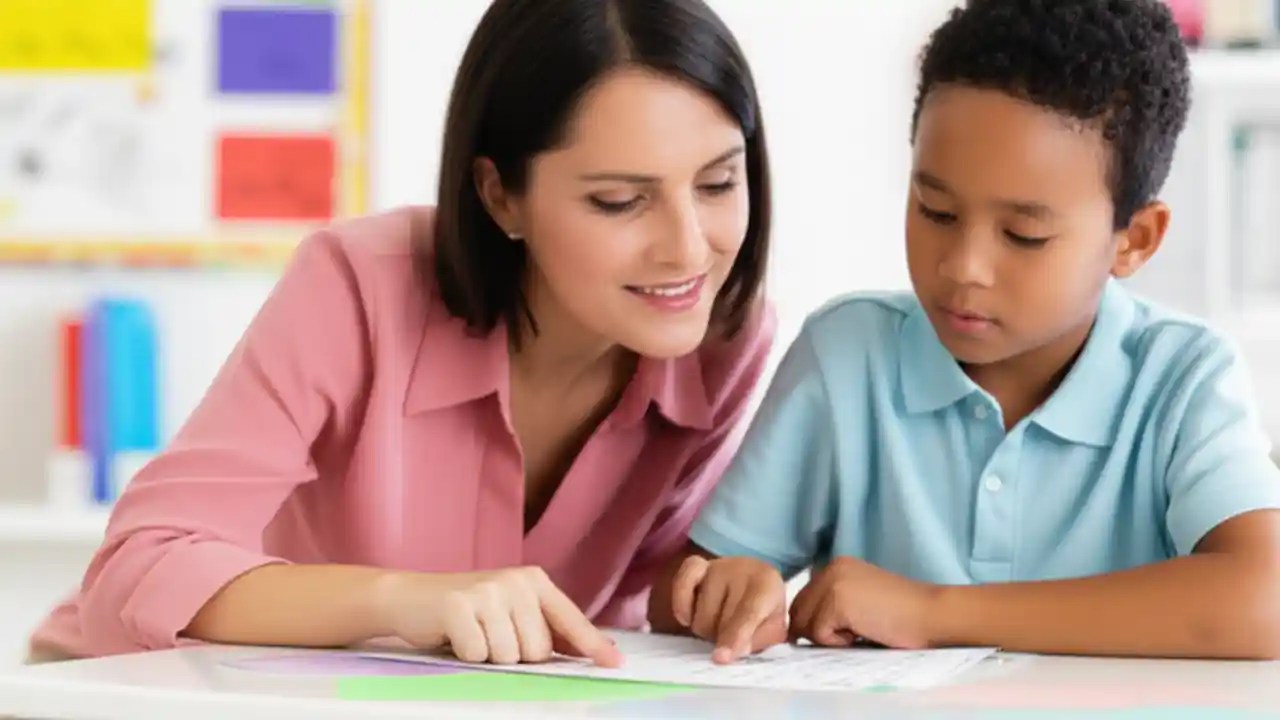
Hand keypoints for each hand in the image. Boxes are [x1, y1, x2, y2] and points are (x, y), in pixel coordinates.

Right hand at [375, 566, 623, 666]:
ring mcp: (487, 591)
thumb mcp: (510, 613)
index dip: (592, 645)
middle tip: (489, 636)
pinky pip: (478, 655)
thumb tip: (591, 653)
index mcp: (534, 581)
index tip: (615, 663)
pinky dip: (465, 655)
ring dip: (488, 657)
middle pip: (537, 650)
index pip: (570, 619)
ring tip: (472, 635)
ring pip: (508, 657)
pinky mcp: (459, 605)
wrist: (409, 597)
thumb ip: (545, 629)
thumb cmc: (466, 613)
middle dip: (514, 656)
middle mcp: (515, 581)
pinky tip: (454, 636)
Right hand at [671, 555, 786, 663]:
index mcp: (766, 584)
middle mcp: (740, 569)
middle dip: (723, 638)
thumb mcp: (774, 629)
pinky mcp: (696, 565)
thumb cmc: (766, 610)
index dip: (734, 638)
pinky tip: (687, 618)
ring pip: (700, 615)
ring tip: (719, 624)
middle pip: (720, 620)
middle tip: (733, 637)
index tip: (720, 659)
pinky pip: (681, 584)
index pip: (747, 613)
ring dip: (707, 629)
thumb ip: (756, 642)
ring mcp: (716, 566)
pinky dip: (681, 605)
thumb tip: (727, 653)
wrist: (758, 580)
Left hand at [789, 556, 939, 649]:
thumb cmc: (900, 615)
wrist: (931, 614)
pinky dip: (839, 642)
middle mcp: (829, 568)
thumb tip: (797, 629)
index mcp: (834, 566)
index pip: (802, 601)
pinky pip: (819, 634)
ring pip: (806, 625)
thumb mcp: (859, 599)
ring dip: (829, 637)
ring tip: (860, 630)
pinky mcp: (837, 602)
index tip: (843, 631)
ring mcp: (832, 583)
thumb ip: (829, 604)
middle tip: (853, 633)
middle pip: (797, 612)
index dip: (814, 624)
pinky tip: (864, 632)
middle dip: (818, 632)